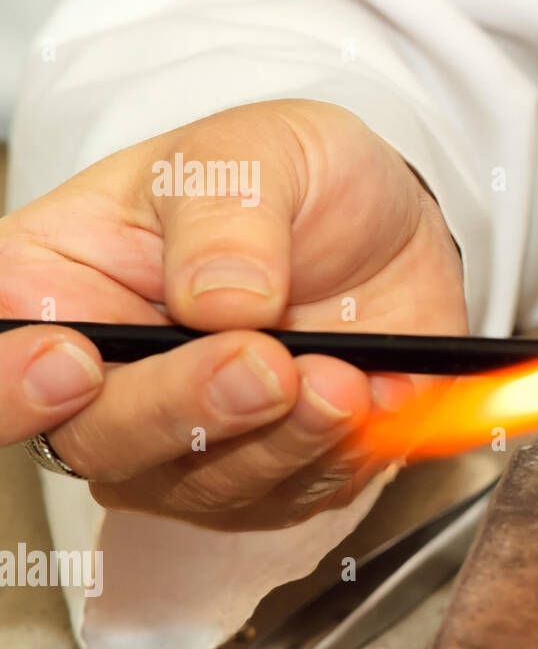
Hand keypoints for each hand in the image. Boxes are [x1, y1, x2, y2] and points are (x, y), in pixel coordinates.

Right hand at [0, 100, 465, 529]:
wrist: (388, 227)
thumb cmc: (292, 179)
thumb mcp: (256, 151)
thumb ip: (226, 213)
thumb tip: (218, 298)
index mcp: (56, 284)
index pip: (2, 357)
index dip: (16, 384)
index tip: (76, 361)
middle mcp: (105, 381)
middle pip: (101, 440)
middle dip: (185, 411)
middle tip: (265, 365)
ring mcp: (182, 441)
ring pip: (203, 484)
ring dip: (281, 441)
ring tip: (345, 380)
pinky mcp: (266, 475)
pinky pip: (290, 498)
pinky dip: (340, 457)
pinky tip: (379, 399)